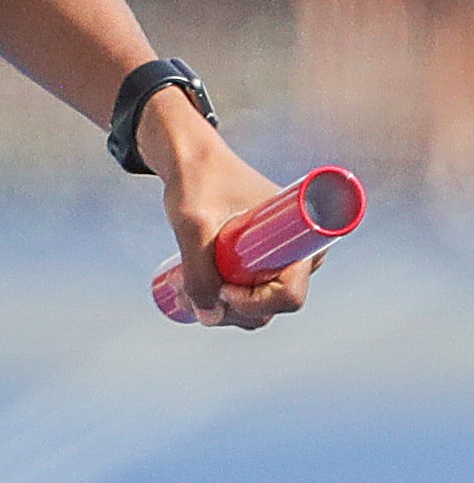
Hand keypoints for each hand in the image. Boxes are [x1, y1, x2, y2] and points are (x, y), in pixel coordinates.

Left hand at [148, 97, 315, 329]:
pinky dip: (217, 304)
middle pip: (268, 308)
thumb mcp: (193, 226)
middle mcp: (298, 252)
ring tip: (180, 281)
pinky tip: (187, 292)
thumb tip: (211, 319)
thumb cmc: (200, 183)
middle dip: (225, 307)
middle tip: (184, 283)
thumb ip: (197, 272)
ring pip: (253, 309)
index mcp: (301, 237)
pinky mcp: (260, 264)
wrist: (195, 163)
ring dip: (216, 307)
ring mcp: (279, 261)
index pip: (290, 295)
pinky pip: (245, 300)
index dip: (255, 303)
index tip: (222, 288)